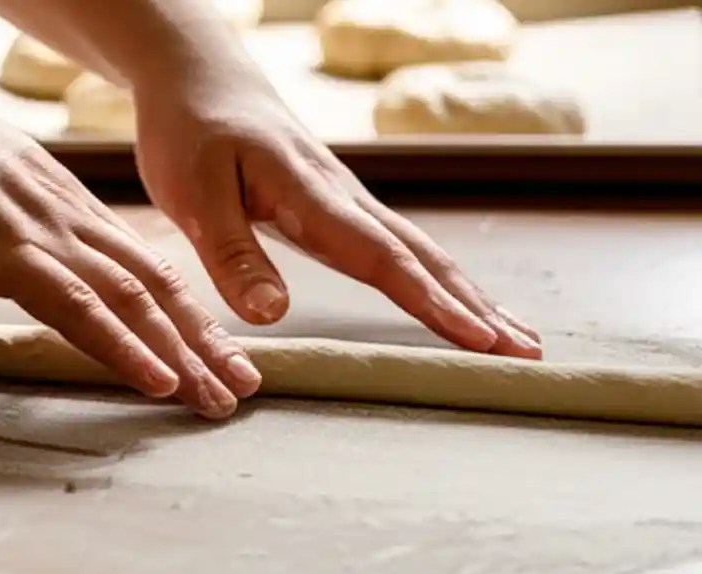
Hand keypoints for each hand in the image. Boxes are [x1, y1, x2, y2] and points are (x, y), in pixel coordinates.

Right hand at [0, 67, 260, 417]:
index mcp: (49, 194)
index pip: (129, 258)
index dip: (175, 305)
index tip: (206, 343)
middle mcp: (59, 210)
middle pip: (150, 281)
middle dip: (202, 338)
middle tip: (243, 383)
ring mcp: (36, 228)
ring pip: (131, 300)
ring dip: (182, 354)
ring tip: (221, 398)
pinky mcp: (2, 249)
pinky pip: (78, 308)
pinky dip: (123, 348)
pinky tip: (160, 381)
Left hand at [132, 62, 541, 358]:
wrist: (198, 73)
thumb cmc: (191, 131)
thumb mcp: (193, 196)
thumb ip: (233, 255)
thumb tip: (274, 315)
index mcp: (312, 196)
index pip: (383, 259)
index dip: (432, 304)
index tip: (480, 341)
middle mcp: (344, 197)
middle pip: (423, 258)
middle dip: (477, 308)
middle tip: (529, 354)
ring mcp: (347, 198)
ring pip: (421, 251)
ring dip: (470, 294)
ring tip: (515, 336)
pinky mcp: (339, 202)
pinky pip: (400, 245)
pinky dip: (439, 277)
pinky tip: (456, 296)